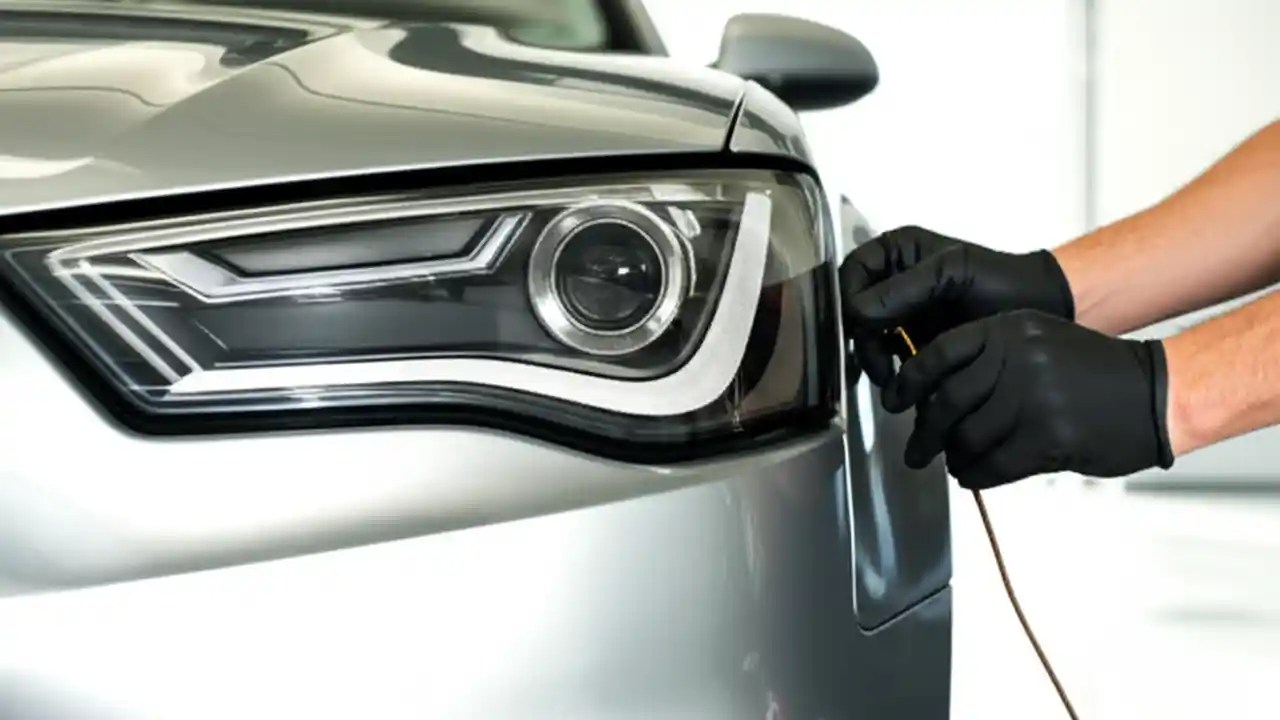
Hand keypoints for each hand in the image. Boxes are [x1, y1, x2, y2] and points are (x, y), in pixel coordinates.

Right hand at [839, 226, 1074, 386]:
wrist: (1040, 314)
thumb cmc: (1001, 284)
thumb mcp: (953, 273)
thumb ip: (906, 288)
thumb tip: (856, 312)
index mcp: (897, 251)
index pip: (851, 272)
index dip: (850, 298)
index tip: (865, 326)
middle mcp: (892, 280)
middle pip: (852, 309)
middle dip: (861, 338)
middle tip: (881, 366)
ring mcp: (900, 313)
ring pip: (864, 336)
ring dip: (872, 359)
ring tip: (891, 381)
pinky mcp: (910, 342)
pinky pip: (884, 355)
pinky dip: (887, 370)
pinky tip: (901, 383)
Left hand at [885, 310, 1174, 488]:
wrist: (1152, 393)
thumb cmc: (1091, 372)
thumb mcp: (1037, 340)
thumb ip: (988, 357)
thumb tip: (930, 392)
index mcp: (1009, 329)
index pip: (939, 353)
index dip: (908, 382)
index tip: (892, 401)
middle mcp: (1018, 358)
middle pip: (946, 401)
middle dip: (924, 432)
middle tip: (915, 450)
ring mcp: (1034, 397)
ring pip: (967, 437)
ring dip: (953, 457)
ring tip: (953, 462)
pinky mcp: (1049, 436)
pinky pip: (993, 464)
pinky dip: (976, 474)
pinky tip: (975, 474)